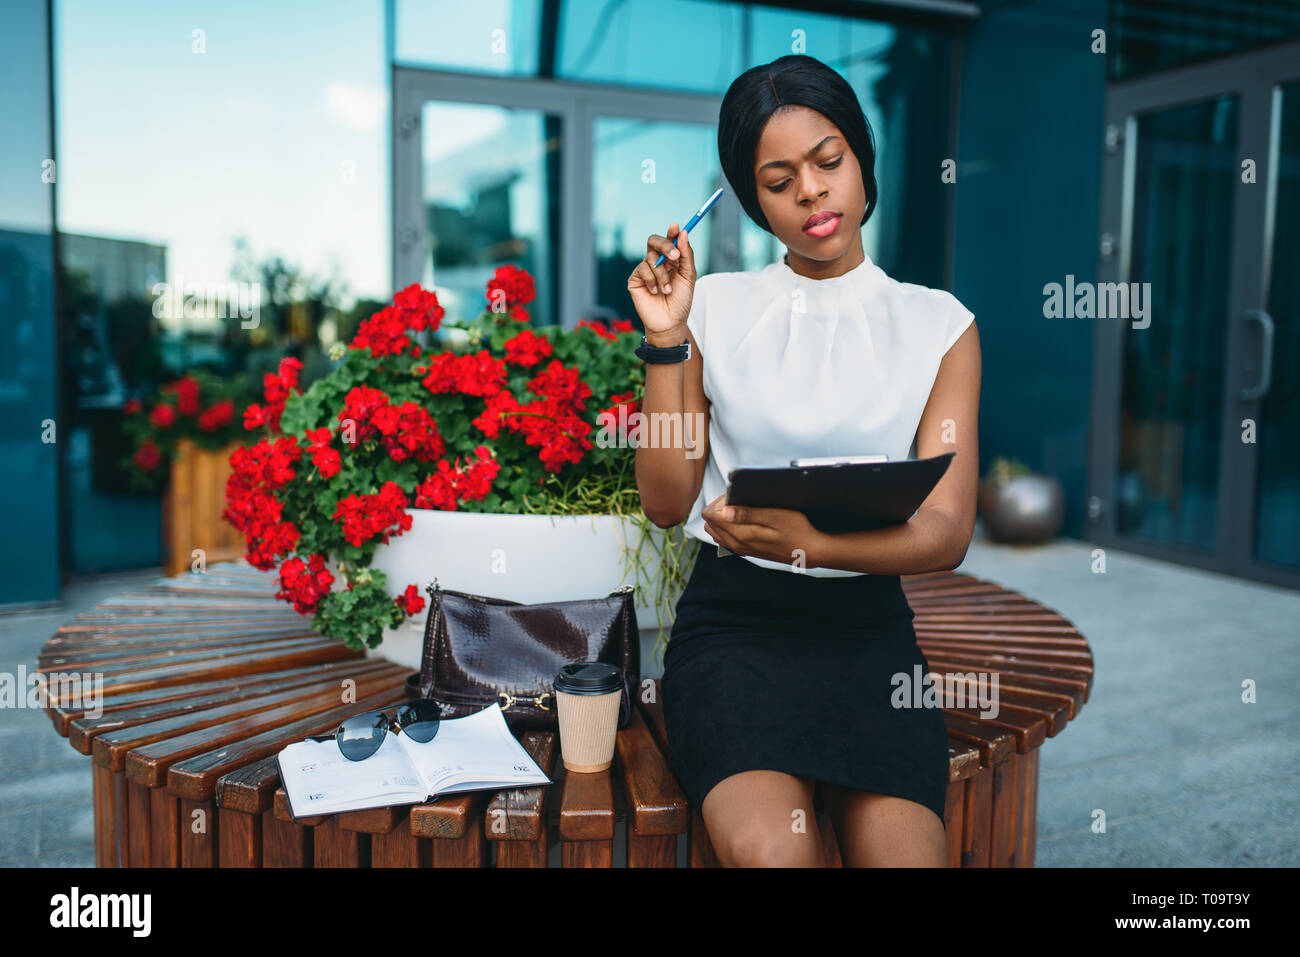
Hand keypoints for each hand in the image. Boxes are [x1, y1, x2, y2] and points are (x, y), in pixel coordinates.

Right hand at [627, 223, 695, 339]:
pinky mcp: (635, 279)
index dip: (671, 232)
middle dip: (665, 245)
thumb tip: (682, 233)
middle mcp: (657, 261)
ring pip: (650, 258)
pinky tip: (655, 292)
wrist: (670, 322)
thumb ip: (686, 255)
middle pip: (654, 241)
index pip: (669, 240)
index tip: (675, 227)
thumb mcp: (688, 276)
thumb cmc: (680, 301)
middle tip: (674, 256)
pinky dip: (652, 280)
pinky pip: (642, 269)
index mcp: (671, 259)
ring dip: (662, 275)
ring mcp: (645, 269)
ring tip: (667, 290)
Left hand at [700, 495, 823, 568]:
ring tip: (742, 509)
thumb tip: (724, 511)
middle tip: (738, 500)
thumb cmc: (797, 530)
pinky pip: (725, 538)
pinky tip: (746, 520)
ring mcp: (740, 549)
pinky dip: (729, 526)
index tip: (736, 495)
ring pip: (716, 531)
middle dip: (718, 508)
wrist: (809, 550)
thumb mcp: (775, 516)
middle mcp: (736, 544)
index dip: (719, 501)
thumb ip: (748, 514)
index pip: (711, 515)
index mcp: (740, 534)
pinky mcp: (746, 550)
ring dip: (723, 517)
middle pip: (710, 523)